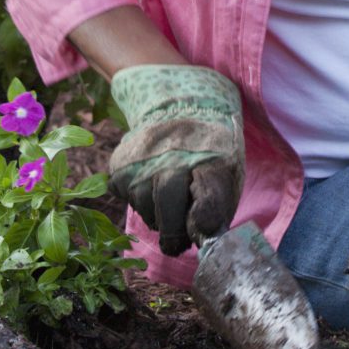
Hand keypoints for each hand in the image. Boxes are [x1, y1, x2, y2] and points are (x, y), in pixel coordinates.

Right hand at [107, 64, 244, 255]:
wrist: (179, 105)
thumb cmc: (209, 150)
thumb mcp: (228, 171)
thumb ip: (218, 207)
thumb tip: (204, 240)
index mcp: (213, 160)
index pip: (207, 201)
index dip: (204, 222)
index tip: (201, 232)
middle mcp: (175, 158)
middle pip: (169, 211)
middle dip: (175, 234)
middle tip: (178, 243)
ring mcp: (144, 161)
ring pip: (146, 211)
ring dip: (158, 216)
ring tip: (168, 201)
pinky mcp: (121, 167)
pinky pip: (128, 200)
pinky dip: (141, 202)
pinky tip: (152, 185)